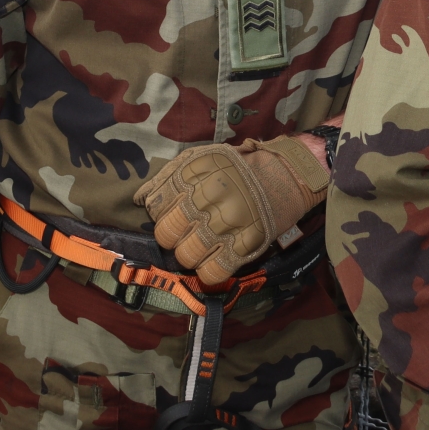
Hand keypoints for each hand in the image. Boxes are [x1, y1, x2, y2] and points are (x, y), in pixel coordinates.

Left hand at [134, 135, 329, 286]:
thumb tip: (140, 199)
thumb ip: (169, 176)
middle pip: (167, 233)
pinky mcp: (247, 243)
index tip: (173, 213)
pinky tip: (213, 261)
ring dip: (189, 255)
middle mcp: (209, 196)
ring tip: (200, 246)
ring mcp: (228, 222)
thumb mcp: (203, 158)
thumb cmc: (239, 167)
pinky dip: (208, 271)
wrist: (288, 173)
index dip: (160, 213)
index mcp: (195, 172)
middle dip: (171, 237)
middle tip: (184, 233)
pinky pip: (214, 271)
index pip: (156, 205)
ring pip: (186, 256)